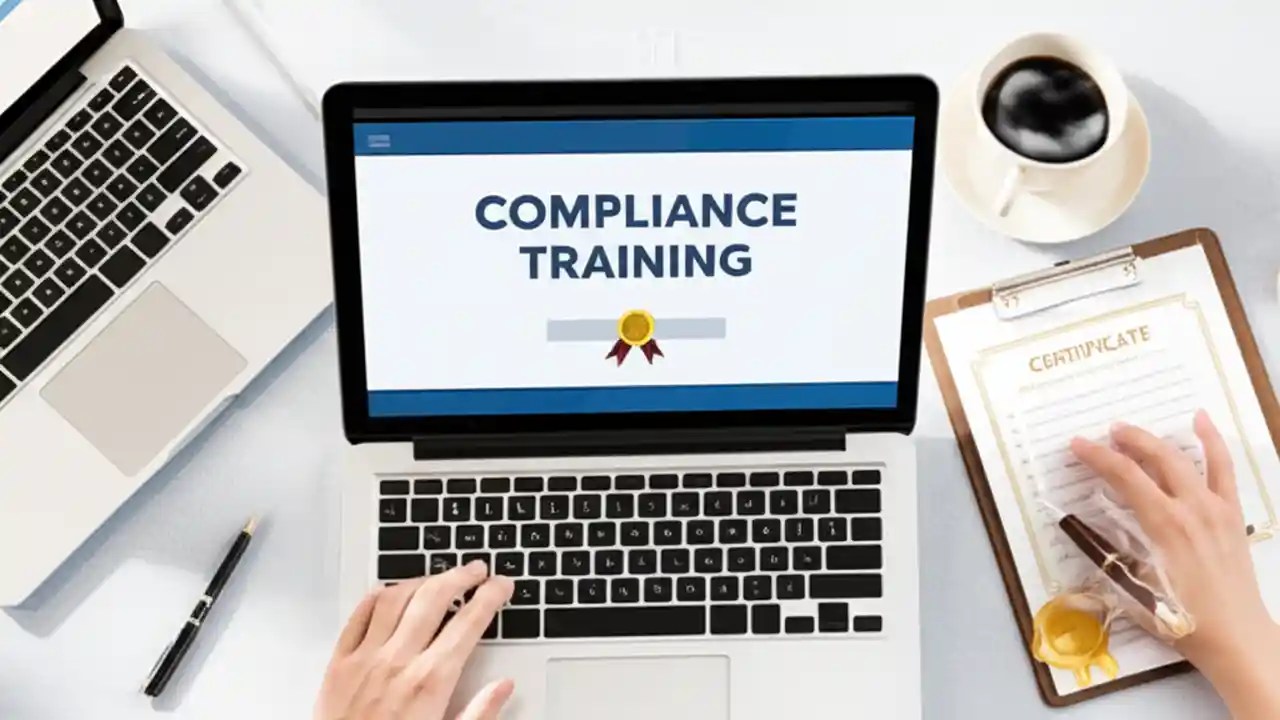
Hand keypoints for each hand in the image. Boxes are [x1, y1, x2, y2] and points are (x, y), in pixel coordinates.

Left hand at [315, 561, 514, 719]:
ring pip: (396, 598)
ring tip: (439, 576)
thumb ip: (479, 715)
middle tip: (476, 569)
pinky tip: (390, 592)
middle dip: (461, 576)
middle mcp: (398, 663)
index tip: (502, 586)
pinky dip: (378, 596)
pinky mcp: (338, 665)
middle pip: (435, 598)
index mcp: (430, 683)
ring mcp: (365, 660)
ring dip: (422, 580)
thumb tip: (504, 688)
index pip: (469, 623)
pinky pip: (358, 616)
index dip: (490, 597)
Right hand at [1071, 411, 1279, 717]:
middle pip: (1156, 458)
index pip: (1125, 476)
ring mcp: (1216, 508)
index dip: (1098, 457)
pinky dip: (1213, 442)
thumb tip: (1083, 528)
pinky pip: (1224, 468)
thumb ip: (1109, 552)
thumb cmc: (1181, 619)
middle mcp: (1192, 508)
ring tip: (1136, 428)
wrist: (1234, 637)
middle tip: (1104, 434)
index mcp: (1165, 524)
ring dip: (1159, 439)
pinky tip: (1202, 422)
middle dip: (1126, 440)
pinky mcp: (1232, 514)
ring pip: (1188, 457)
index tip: (1078, 445)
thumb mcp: (1134, 586)